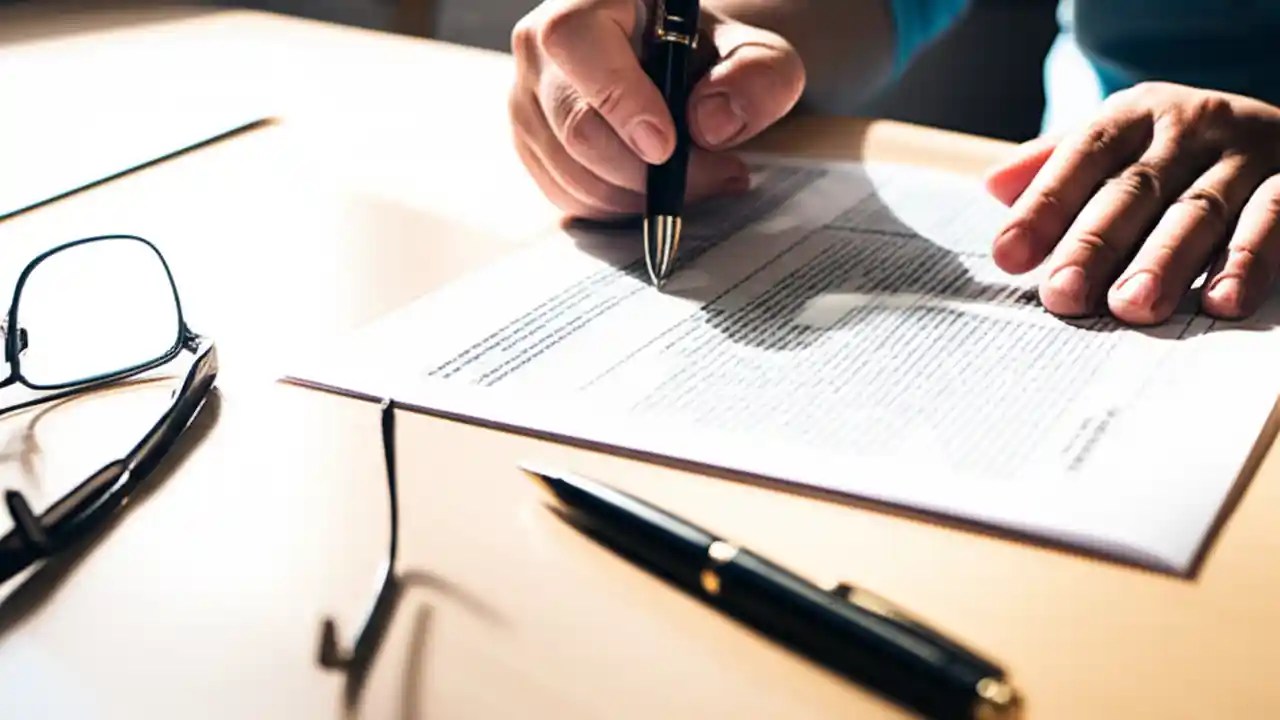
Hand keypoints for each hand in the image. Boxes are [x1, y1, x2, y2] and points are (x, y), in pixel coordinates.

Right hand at [509, 0, 804, 218]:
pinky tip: (656, 188)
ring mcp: (527, 93)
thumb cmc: (710, 56)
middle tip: (711, 174)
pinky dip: (617, 207)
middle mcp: (540, 39)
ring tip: (695, 180)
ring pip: (570, 171)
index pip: (576, 40)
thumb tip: (709, 124)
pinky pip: (564, 193)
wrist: (680, 69)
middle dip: (647, 173)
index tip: (666, 147)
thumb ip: (756, 78)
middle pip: (576, 125)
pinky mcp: (529, 140)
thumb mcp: (757, 56)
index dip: (619, 100)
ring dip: (640, 195)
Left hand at [985, 82, 1279, 323]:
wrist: (1278, 135)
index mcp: (1136, 115)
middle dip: (1095, 244)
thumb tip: (994, 186)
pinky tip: (1219, 302)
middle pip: (1135, 189)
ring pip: (1200, 210)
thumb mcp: (1120, 146)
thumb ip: (1057, 166)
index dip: (1044, 204)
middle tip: (1063, 295)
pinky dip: (1248, 262)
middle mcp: (1191, 127)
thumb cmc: (1176, 153)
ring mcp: (1247, 154)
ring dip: (1166, 261)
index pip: (1082, 155)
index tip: (1008, 255)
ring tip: (1132, 306)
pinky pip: (1273, 220)